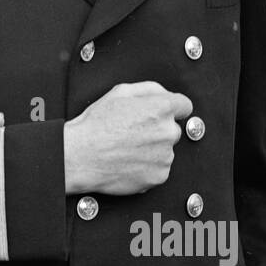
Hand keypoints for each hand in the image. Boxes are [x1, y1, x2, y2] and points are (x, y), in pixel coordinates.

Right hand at [63, 81, 190, 194]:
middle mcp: (167, 132)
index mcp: (161, 108)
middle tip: (134, 133)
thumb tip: (165, 94)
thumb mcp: (119, 92)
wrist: (80, 156)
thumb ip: (150, 89)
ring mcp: (165, 156)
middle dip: (158, 130)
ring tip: (127, 148)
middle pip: (173, 129)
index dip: (172, 109)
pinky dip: (148, 167)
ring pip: (165, 150)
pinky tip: (129, 161)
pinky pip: (159, 169)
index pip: (184, 106)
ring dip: (152, 150)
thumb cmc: (96, 125)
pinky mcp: (159, 176)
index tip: (163, 115)